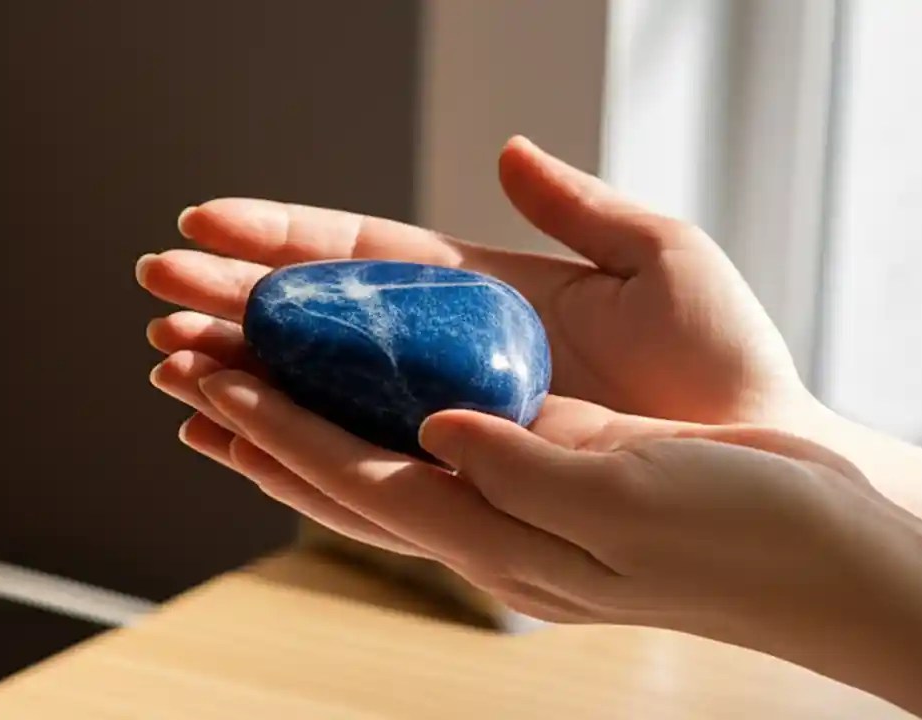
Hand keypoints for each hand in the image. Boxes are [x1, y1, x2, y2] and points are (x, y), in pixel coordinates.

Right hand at [137, 136, 807, 425]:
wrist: (766, 455)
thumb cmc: (724, 359)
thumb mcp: (658, 255)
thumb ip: (577, 205)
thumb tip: (507, 148)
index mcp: (487, 297)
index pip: (364, 260)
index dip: (283, 238)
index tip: (206, 220)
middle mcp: (456, 362)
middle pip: (325, 327)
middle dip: (236, 304)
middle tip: (155, 291)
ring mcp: (458, 423)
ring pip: (329, 396)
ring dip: (245, 375)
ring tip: (169, 357)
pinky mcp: (473, 481)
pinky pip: (368, 467)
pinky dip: (295, 451)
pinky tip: (229, 438)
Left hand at [151, 349, 880, 650]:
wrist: (830, 561)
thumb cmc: (750, 531)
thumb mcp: (637, 496)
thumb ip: (530, 470)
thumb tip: (437, 432)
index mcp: (512, 535)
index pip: (363, 475)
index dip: (280, 424)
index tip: (211, 371)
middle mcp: (500, 534)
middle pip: (347, 479)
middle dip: (260, 424)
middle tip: (185, 365)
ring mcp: (524, 519)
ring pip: (380, 476)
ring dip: (298, 433)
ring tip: (228, 398)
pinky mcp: (556, 493)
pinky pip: (438, 465)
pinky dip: (375, 437)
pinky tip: (359, 416)